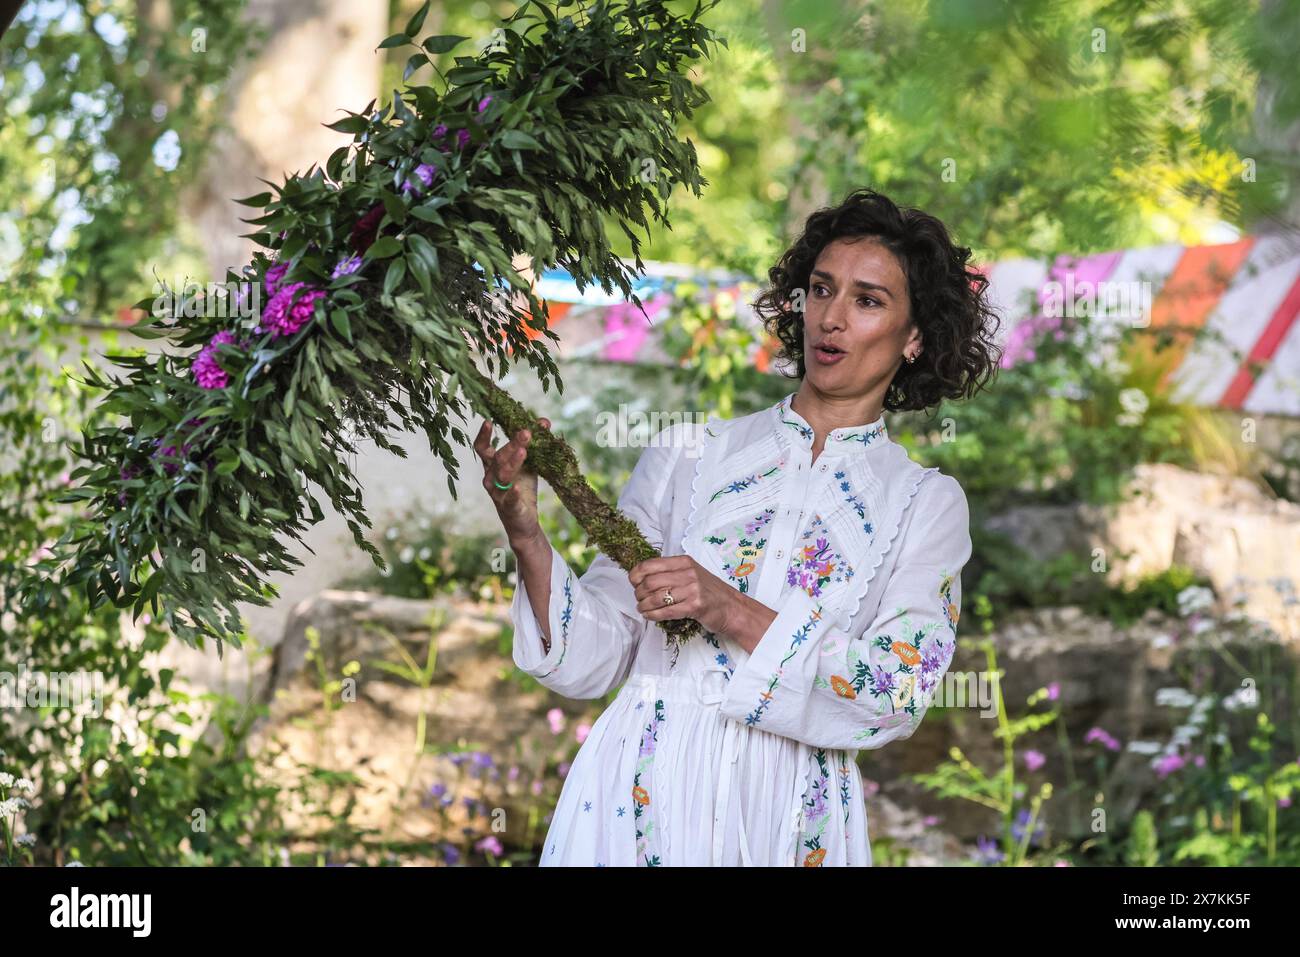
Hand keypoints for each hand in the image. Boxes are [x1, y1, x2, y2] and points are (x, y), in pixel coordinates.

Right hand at [474, 416, 550, 544]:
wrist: (523, 520)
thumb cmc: (521, 487)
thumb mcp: (529, 463)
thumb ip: (534, 443)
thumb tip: (544, 421)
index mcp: (492, 465)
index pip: (482, 448)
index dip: (483, 435)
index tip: (488, 421)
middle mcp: (490, 477)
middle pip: (498, 458)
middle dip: (511, 444)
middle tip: (526, 432)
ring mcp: (497, 493)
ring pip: (502, 475)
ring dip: (512, 463)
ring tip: (523, 451)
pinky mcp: (508, 507)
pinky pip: (509, 499)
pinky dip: (513, 493)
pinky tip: (518, 488)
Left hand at [628, 554, 737, 637]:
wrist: (733, 608)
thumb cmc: (710, 592)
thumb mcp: (692, 574)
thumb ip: (671, 573)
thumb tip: (642, 577)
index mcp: (684, 562)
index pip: (650, 564)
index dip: (636, 575)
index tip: (633, 583)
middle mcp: (688, 572)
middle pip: (650, 582)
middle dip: (639, 593)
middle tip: (639, 599)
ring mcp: (692, 589)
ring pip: (656, 597)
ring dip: (644, 605)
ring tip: (642, 609)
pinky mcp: (695, 606)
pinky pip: (666, 611)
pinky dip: (653, 615)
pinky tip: (650, 616)